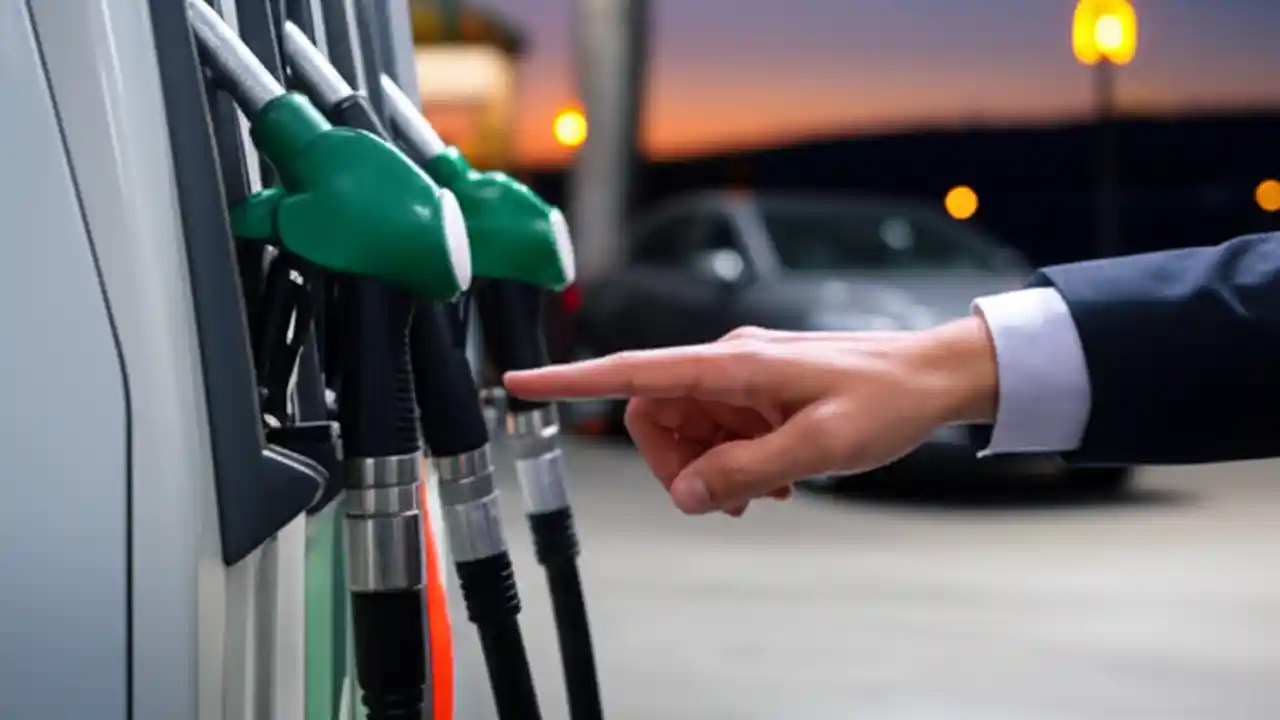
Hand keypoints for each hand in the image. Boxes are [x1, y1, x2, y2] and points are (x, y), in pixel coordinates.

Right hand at [504, 318, 997, 515]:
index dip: (571, 380)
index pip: (633, 370)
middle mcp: (727, 362)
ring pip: (686, 428)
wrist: (932, 377)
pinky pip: (718, 431)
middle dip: (674, 463)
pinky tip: (774, 479)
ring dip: (711, 468)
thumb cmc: (886, 398)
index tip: (520, 382)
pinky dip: (733, 461)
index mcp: (733, 363)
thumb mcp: (820, 446)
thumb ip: (746, 470)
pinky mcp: (757, 392)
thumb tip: (688, 494)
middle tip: (725, 498)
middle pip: (653, 413)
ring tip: (766, 490)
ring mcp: (741, 377)